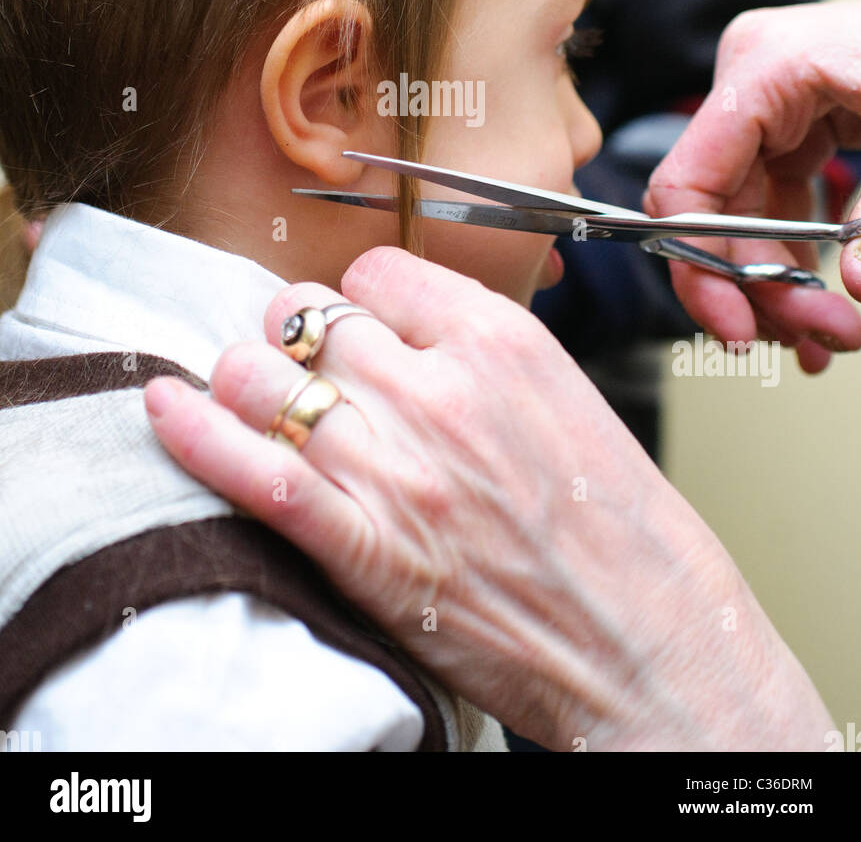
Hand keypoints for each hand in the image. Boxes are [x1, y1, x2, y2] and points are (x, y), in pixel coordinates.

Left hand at [145, 246, 833, 750]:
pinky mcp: (368, 549)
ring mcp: (399, 469)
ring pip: (267, 379)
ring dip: (243, 377)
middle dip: (293, 333)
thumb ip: (477, 350)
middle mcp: (440, 390)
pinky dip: (196, 435)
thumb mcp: (563, 394)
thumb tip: (399, 325)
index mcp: (499, 341)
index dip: (355, 299)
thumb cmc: (619, 525)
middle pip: (308, 318)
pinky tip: (163, 405)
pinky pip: (255, 473)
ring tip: (248, 391)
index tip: (354, 324)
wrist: (647, 638)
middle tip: (297, 360)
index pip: (375, 273)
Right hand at [645, 3, 860, 371]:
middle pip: (715, 213)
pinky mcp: (798, 126)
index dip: (701, 265)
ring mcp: (772, 107)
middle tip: (819, 337)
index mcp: (766, 68)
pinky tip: (822, 308)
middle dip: (761, 288)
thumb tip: (857, 287)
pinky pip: (777, 206)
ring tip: (830, 334)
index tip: (738, 328)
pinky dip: (798, 259)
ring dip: (781, 286)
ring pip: (744, 219)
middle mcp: (752, 86)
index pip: (687, 183)